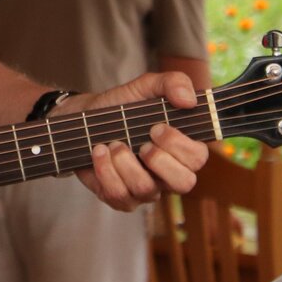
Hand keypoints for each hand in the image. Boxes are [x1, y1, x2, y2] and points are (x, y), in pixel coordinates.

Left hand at [64, 71, 207, 211]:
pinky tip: (99, 152)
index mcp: (181, 148)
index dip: (180, 145)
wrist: (84, 117)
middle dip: (160, 160)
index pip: (198, 158)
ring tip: (113, 143)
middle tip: (142, 142)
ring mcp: (146, 189)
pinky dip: (106, 172)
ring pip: (147, 190)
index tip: (157, 127)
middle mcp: (168, 173)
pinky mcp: (122, 198)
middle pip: (184, 183)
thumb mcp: (146, 86)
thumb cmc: (121, 105)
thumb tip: (189, 99)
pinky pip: (120, 197)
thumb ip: (172, 82)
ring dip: (126, 163)